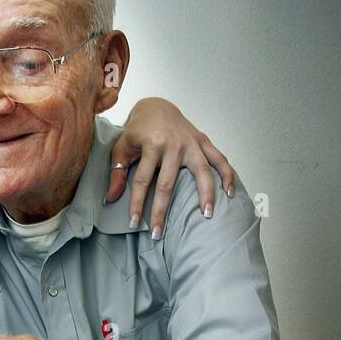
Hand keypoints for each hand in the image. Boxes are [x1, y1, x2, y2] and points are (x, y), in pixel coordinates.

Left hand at [106, 97, 234, 235]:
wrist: (157, 106)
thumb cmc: (138, 130)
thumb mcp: (122, 148)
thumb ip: (117, 173)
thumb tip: (111, 198)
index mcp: (152, 145)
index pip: (143, 180)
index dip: (138, 203)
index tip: (134, 223)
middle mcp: (174, 144)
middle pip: (168, 183)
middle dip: (162, 210)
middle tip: (158, 233)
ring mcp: (191, 143)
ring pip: (201, 170)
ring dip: (206, 193)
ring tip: (207, 215)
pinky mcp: (203, 141)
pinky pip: (219, 158)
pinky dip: (227, 174)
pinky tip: (229, 192)